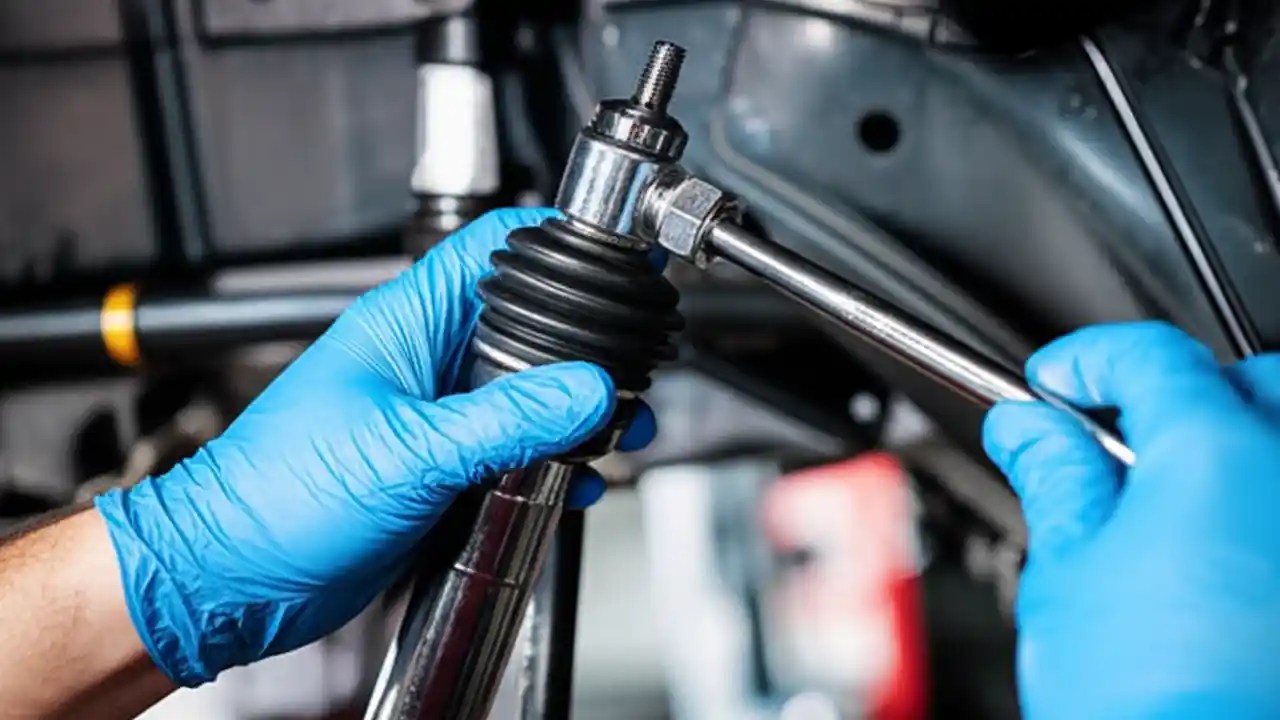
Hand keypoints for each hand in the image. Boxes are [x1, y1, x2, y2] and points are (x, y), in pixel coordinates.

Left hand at [94, 208, 653, 686]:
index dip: (556, 244)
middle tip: (630, 371)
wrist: (231, 579)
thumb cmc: (278, 497)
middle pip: (526, 328)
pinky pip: (510, 449)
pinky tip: (572, 483)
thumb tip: (589, 391)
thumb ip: (508, 421)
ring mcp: (433, 416)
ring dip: (572, 413)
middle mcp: (424, 362)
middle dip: (585, 348)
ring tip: (615, 432)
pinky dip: (547, 462)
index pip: (492, 250)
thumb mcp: (409, 452)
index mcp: (406, 324)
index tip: (615, 260)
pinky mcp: (438, 468)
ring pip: (525, 394)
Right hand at [983, 321, 1279, 718]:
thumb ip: (1054, 477)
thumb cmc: (1148, 700)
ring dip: (1234, 446)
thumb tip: (1027, 429)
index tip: (1053, 383)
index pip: (1150, 357)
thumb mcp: (1068, 570)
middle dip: (1183, 390)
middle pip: (1252, 380)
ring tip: (1172, 497)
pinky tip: (1221, 550)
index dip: (1088, 359)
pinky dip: (1262, 508)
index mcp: (1216, 453)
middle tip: (1118, 433)